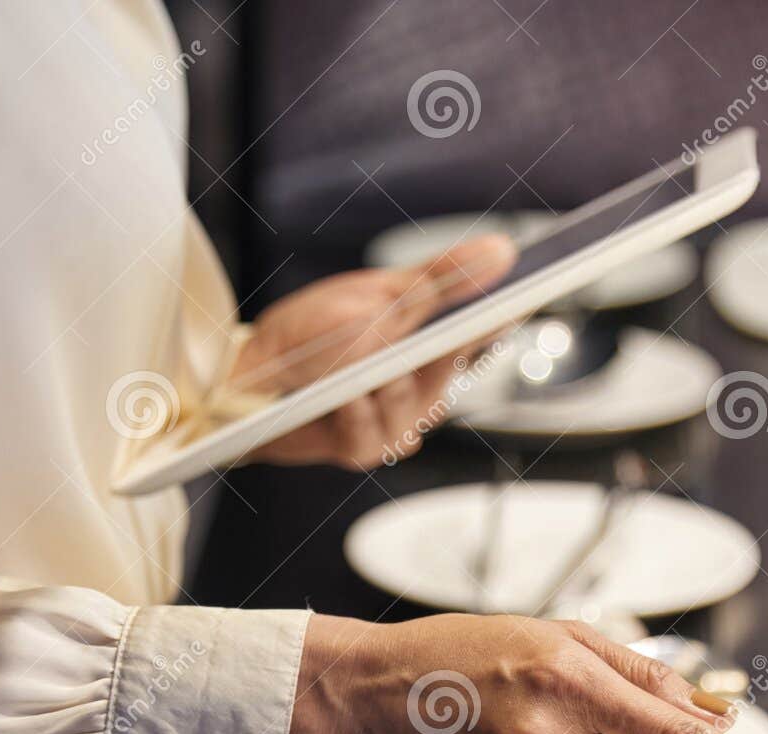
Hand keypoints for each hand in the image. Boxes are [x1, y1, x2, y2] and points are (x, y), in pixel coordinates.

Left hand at [229, 235, 515, 469]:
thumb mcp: (382, 294)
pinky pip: (370, 429)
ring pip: (409, 401)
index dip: (503, 313)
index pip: (484, 329)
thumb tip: (501, 250)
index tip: (523, 293)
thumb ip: (441, 279)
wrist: (244, 374)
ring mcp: (395, 422)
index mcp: (433, 347)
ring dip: (379, 378)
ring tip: (353, 365)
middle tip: (411, 320)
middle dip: (430, 343)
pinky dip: (353, 408)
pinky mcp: (362, 448)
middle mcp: (423, 390)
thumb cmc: (311, 334)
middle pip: (449, 367)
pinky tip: (340, 394)